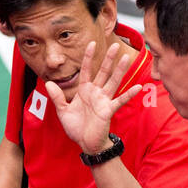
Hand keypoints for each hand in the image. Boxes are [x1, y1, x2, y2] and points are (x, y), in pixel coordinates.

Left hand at [46, 41, 141, 156]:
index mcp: (85, 91)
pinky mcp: (108, 110)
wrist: (86, 144)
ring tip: (126, 58)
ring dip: (119, 70)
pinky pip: (120, 101)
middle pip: (103, 72)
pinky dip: (129, 94)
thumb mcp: (63, 111)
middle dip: (109, 59)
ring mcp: (103, 100)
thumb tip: (48, 83)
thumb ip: (57, 97)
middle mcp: (96, 93)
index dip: (89, 57)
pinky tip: (138, 87)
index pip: (87, 70)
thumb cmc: (76, 128)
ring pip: (113, 82)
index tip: (91, 43)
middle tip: (115, 45)